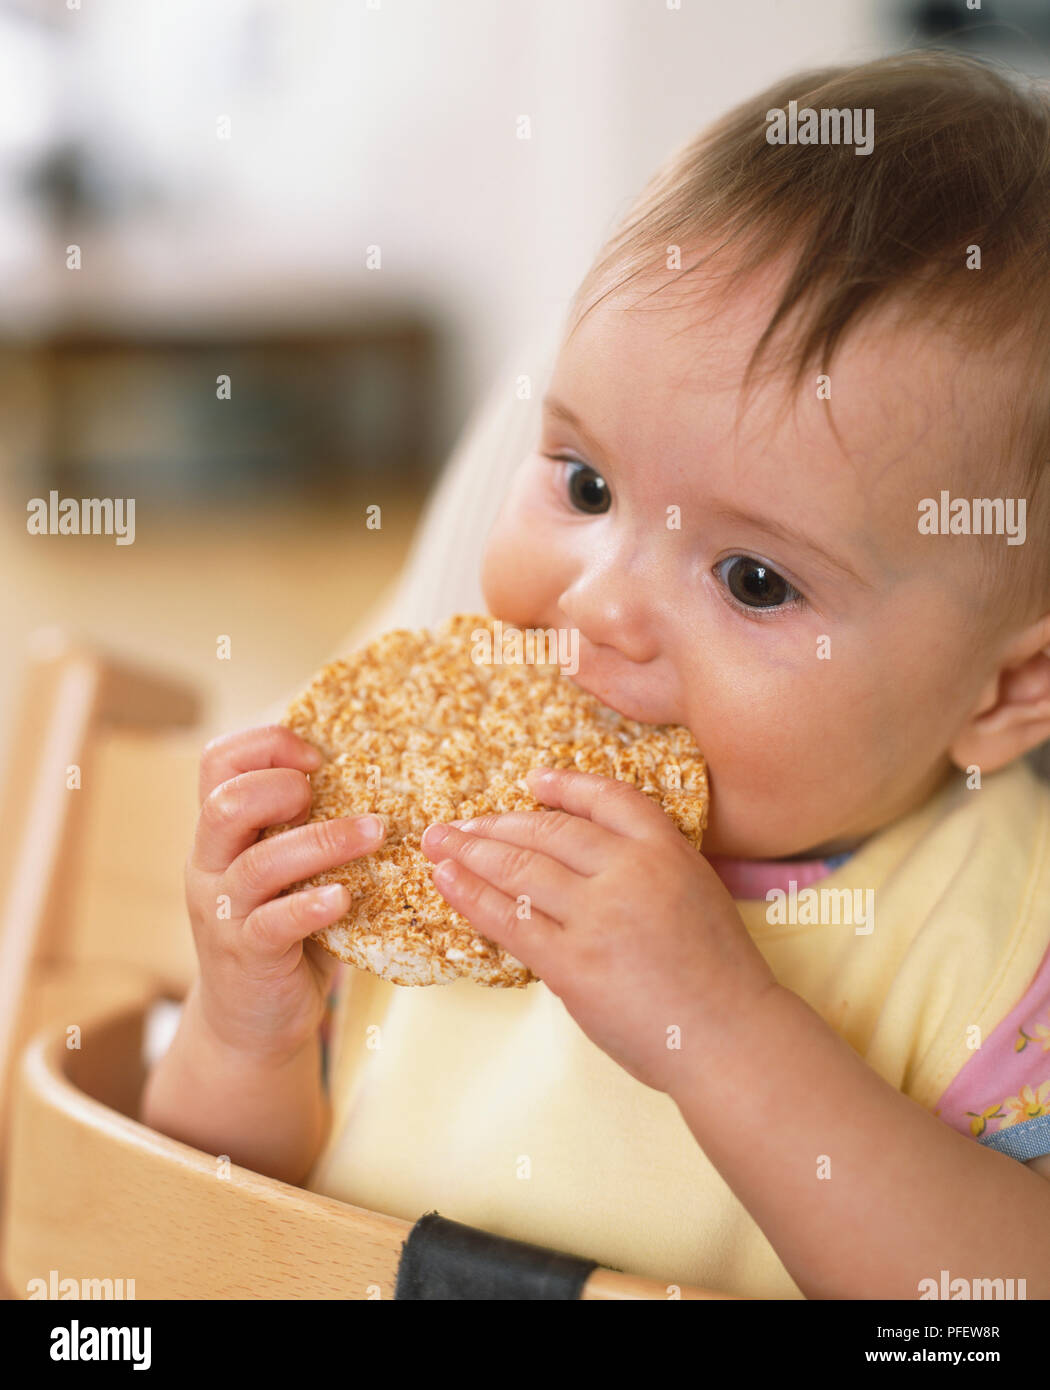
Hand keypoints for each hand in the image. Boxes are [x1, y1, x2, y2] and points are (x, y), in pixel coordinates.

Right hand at [185, 724, 385, 1062]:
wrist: (253, 1021)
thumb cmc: (286, 931)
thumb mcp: (289, 869)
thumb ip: (307, 826)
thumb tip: (381, 773)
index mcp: (221, 833)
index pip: (218, 762)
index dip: (266, 744)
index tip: (317, 757)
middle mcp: (211, 866)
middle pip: (226, 804)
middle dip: (282, 787)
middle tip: (327, 795)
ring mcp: (224, 913)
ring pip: (258, 865)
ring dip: (323, 841)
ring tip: (375, 833)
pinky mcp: (247, 956)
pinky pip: (272, 923)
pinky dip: (311, 905)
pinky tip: (345, 897)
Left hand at [419, 766, 776, 1092]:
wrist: (730, 1037)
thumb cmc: (718, 977)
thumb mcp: (698, 894)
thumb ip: (649, 869)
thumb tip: (584, 863)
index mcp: (667, 850)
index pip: (607, 799)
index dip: (565, 787)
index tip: (531, 781)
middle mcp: (630, 872)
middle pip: (549, 832)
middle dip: (496, 825)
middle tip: (459, 824)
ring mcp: (598, 916)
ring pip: (520, 869)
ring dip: (471, 852)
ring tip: (440, 843)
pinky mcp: (572, 962)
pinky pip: (509, 920)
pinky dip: (470, 896)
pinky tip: (446, 880)